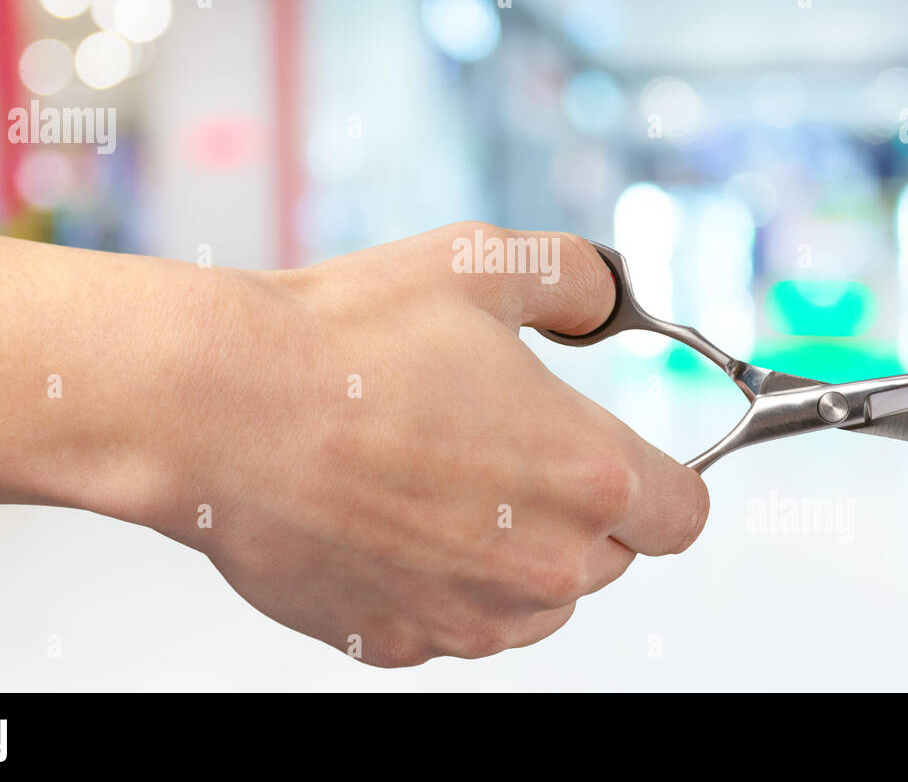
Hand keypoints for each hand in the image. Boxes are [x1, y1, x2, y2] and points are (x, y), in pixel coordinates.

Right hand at [145, 223, 708, 666]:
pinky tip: (384, 518)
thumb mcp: (482, 263)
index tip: (629, 461)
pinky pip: (453, 620)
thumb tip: (603, 299)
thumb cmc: (345, 341)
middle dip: (578, 510)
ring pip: (537, 602)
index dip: (663, 480)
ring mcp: (470, 616)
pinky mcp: (400, 643)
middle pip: (612, 558)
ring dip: (514, 553)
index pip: (685, 515)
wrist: (221, 408)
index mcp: (587, 474)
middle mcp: (542, 564)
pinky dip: (437, 581)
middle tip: (502, 446)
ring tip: (437, 479)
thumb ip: (575, 280)